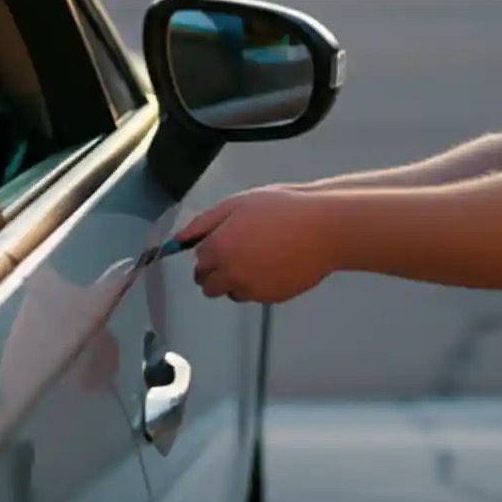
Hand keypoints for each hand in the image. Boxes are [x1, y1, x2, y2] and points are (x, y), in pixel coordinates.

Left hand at [174, 187, 337, 303]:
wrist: (324, 228)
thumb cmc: (281, 208)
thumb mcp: (237, 204)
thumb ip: (204, 222)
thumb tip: (178, 240)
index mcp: (218, 248)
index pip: (198, 262)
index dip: (209, 251)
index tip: (223, 241)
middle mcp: (229, 274)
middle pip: (208, 285)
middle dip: (215, 272)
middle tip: (238, 252)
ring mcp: (251, 289)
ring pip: (230, 293)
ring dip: (235, 281)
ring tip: (260, 257)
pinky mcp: (271, 298)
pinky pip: (254, 295)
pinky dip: (257, 284)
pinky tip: (275, 265)